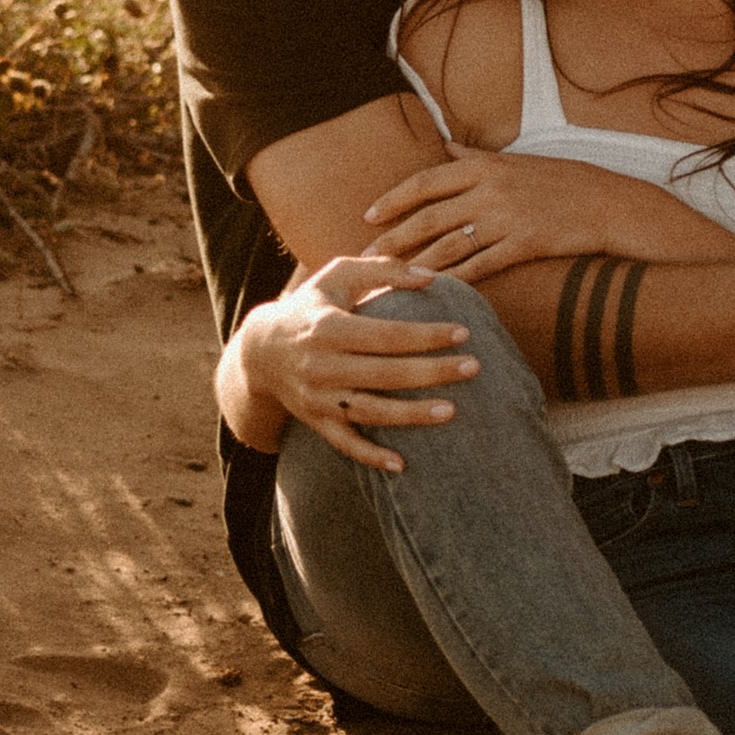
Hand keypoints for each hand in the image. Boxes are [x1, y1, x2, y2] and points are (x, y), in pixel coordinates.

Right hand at [217, 257, 480, 475]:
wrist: (260, 351)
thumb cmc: (312, 305)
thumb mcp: (337, 276)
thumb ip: (383, 270)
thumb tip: (431, 277)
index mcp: (328, 327)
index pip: (385, 334)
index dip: (425, 335)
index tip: (463, 333)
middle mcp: (320, 365)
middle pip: (383, 374)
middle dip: (431, 372)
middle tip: (474, 367)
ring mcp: (317, 398)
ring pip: (369, 411)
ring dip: (410, 415)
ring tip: (452, 411)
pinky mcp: (315, 421)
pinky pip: (344, 444)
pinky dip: (370, 457)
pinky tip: (402, 465)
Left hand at [363, 142, 730, 277]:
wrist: (612, 205)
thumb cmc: (565, 183)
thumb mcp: (519, 161)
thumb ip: (477, 157)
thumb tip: (446, 147)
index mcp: (486, 165)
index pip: (426, 180)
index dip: (394, 198)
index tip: (368, 214)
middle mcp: (491, 188)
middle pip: (429, 215)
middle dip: (393, 237)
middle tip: (365, 256)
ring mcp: (508, 216)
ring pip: (449, 243)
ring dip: (416, 264)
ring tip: (390, 280)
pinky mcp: (525, 243)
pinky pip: (482, 266)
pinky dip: (456, 280)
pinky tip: (436, 293)